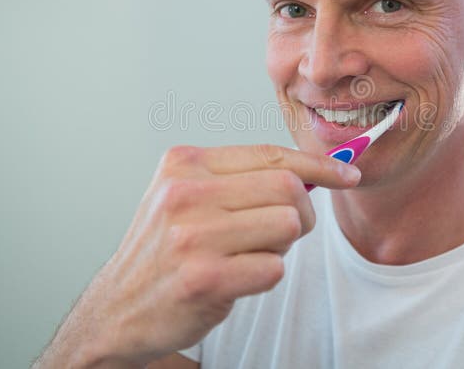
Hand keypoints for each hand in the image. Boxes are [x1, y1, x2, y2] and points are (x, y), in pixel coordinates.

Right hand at [34, 144, 360, 367]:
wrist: (116, 309)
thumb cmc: (162, 253)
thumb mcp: (186, 198)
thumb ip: (240, 180)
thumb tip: (313, 173)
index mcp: (184, 164)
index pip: (270, 154)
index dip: (318, 164)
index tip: (347, 173)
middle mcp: (185, 194)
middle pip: (288, 187)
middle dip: (302, 213)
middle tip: (283, 232)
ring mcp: (192, 236)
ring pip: (287, 225)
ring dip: (280, 246)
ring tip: (247, 256)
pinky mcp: (203, 278)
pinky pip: (274, 268)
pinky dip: (264, 276)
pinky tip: (234, 280)